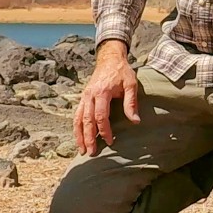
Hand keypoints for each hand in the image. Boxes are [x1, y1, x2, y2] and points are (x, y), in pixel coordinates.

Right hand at [74, 40, 138, 156]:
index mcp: (102, 92)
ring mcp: (84, 97)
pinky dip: (76, 127)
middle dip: (88, 138)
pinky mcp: (83, 98)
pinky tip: (79, 137)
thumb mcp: (131, 84)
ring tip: (82, 150)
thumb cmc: (122, 72)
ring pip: (78, 119)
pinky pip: (76, 115)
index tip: (110, 142)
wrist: (109, 59)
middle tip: (91, 153)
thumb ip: (131, 103)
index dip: (105, 130)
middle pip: (86, 120)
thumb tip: (135, 121)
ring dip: (79, 135)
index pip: (101, 116)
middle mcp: (90, 96)